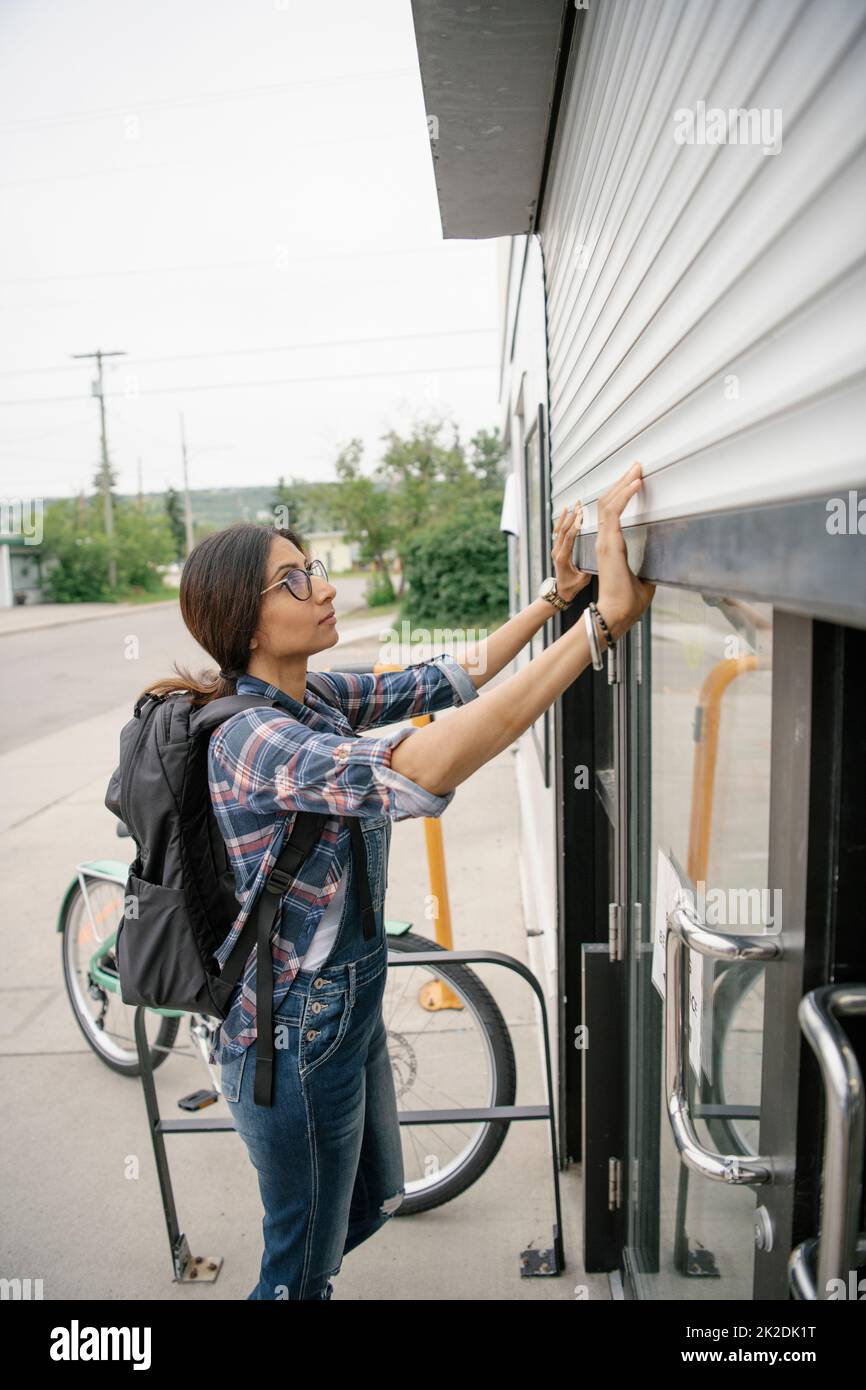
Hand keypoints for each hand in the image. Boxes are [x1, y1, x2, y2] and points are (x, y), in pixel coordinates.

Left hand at [552, 501, 591, 602]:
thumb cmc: (572, 587)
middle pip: (564, 530)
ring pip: (560, 529)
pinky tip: (566, 511)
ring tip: (574, 505)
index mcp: (562, 558)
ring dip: (567, 516)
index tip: (581, 516)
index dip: (575, 527)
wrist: (560, 591)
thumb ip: (588, 570)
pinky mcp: (557, 548)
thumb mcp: (583, 580)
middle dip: (572, 517)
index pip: (569, 539)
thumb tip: (599, 559)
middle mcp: (557, 552)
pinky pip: (559, 531)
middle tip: (580, 506)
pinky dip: (563, 520)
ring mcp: (556, 549)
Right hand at [595, 462, 655, 640]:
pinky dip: (625, 495)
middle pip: (608, 502)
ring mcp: (604, 540)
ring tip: (637, 469)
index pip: (611, 513)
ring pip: (608, 502)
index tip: (634, 481)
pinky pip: (614, 512)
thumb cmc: (627, 602)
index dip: (621, 494)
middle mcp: (604, 540)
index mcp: (611, 546)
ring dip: (623, 484)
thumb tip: (666, 564)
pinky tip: (636, 484)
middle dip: (622, 482)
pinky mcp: (608, 544)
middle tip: (636, 466)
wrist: (616, 614)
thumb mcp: (644, 579)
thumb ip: (650, 567)